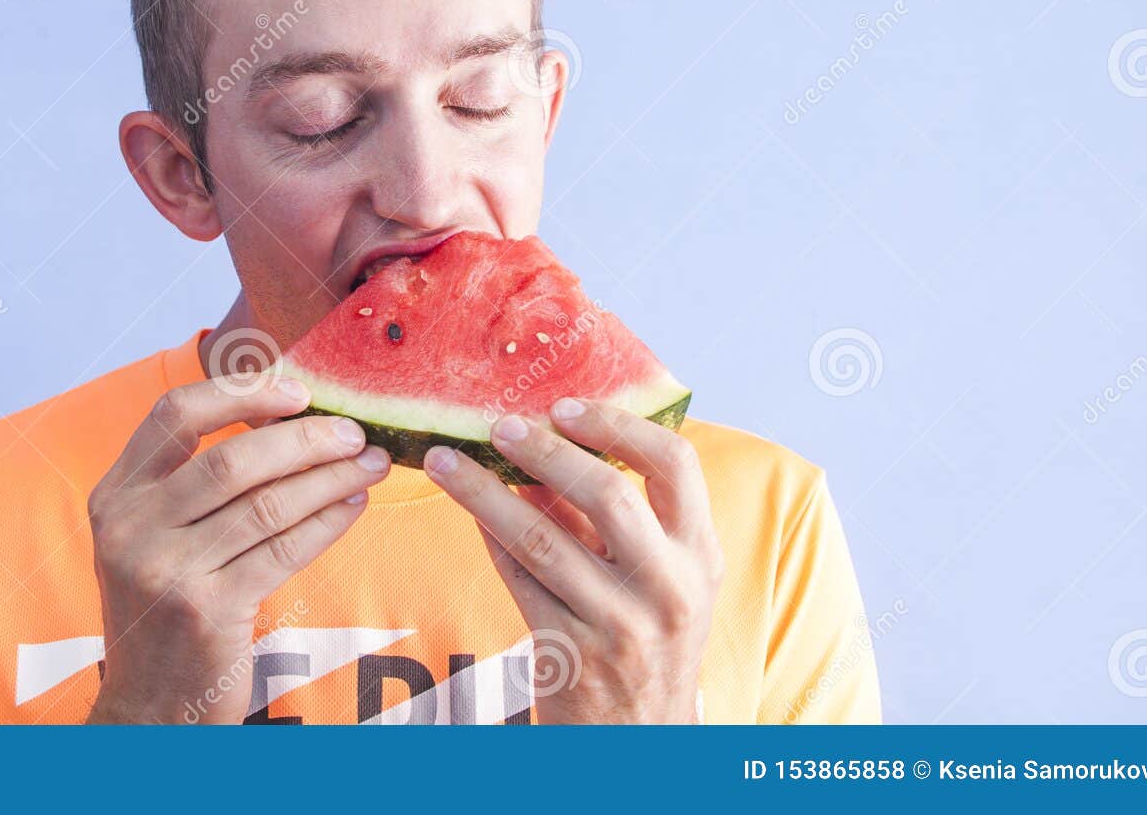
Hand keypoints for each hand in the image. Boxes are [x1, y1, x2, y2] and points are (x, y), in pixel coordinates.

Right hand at [85, 374, 388, 723]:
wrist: (146, 710)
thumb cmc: (164, 611)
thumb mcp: (150, 538)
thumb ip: (190, 482)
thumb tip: (280, 416)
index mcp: (116, 495)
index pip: (175, 413)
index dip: (241, 392)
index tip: (297, 390)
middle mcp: (130, 527)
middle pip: (231, 458)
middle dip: (304, 438)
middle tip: (351, 431)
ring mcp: (166, 571)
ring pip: (265, 503)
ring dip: (328, 477)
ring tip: (368, 464)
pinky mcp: (206, 611)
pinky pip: (284, 549)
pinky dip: (327, 521)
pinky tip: (353, 505)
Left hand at [424, 398, 722, 723]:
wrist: (641, 739)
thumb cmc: (646, 639)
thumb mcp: (657, 578)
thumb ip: (613, 518)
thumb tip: (544, 447)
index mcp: (700, 554)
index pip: (677, 464)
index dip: (618, 425)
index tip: (565, 407)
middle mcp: (670, 588)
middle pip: (607, 494)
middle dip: (545, 450)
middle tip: (499, 426)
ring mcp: (621, 625)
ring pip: (542, 538)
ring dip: (486, 492)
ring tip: (446, 462)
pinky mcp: (571, 655)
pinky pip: (518, 581)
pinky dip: (490, 541)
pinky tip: (468, 514)